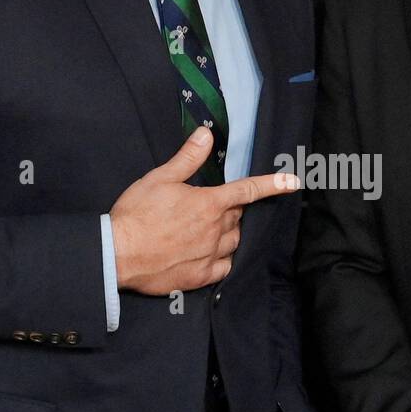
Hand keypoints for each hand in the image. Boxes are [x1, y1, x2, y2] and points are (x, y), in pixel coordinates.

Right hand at [110, 127, 298, 294]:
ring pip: (235, 241)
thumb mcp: (159, 179)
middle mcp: (216, 230)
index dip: (273, 184)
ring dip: (228, 232)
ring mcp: (210, 255)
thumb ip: (187, 158)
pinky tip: (212, 255)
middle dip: (230, 209)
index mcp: (209, 203)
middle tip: (206, 206)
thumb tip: (206, 135)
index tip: (293, 181)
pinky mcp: (201, 276)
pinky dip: (224, 258)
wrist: (117, 254)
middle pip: (238, 216)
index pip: (248, 191)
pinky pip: (225, 266)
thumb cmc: (136, 214)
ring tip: (207, 229)